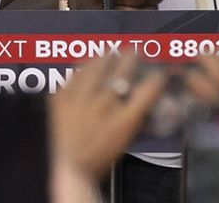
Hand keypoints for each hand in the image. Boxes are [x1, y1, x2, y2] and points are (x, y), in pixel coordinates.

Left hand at [50, 53, 166, 185]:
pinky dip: (83, 67)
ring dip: (106, 57)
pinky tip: (87, 62)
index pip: (148, 90)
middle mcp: (104, 107)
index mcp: (125, 121)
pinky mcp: (60, 99)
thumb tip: (148, 96)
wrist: (72, 167)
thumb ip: (138, 115)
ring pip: (95, 69)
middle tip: (132, 51)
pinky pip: (73, 76)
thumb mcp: (127, 137)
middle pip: (121, 73)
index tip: (157, 71)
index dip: (156, 77)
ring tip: (110, 50)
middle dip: (130, 58)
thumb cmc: (103, 154)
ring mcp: (80, 101)